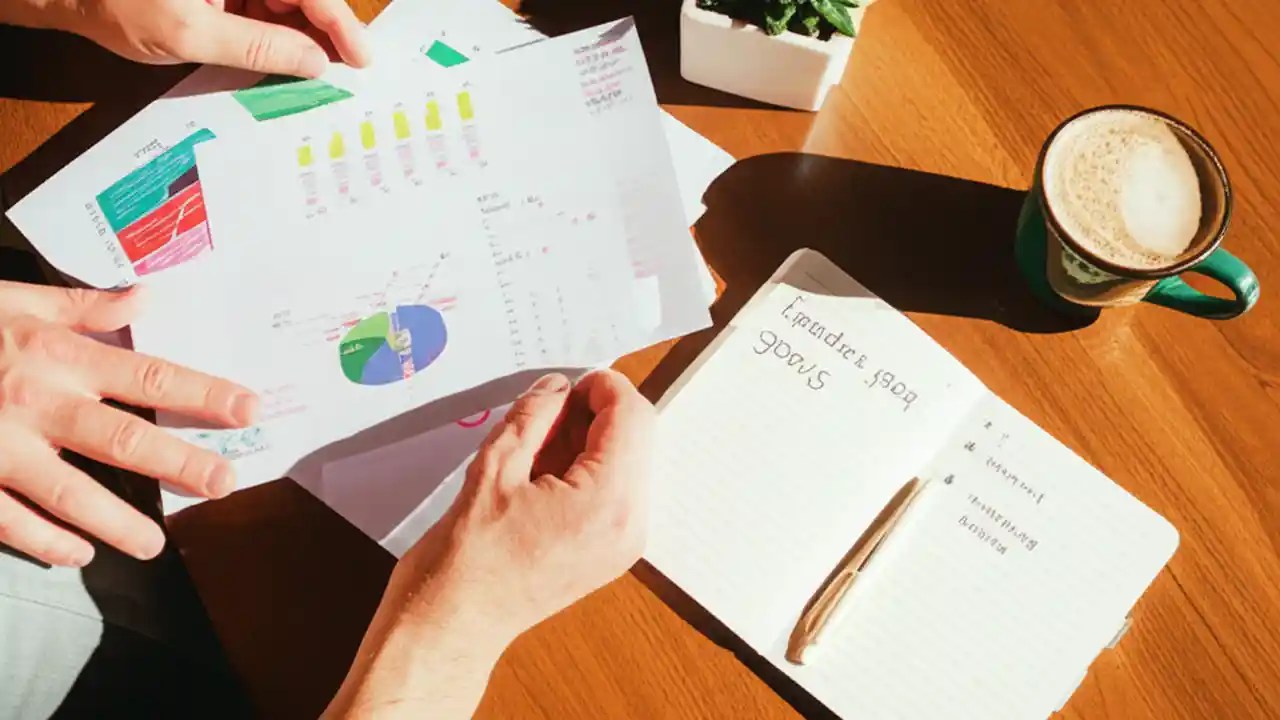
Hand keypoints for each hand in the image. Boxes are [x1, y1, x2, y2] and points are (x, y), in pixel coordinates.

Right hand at [0, 281, 257, 566]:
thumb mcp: (13, 301)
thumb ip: (82, 305)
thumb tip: (146, 293)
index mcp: (54, 354)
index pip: (148, 375)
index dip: (203, 392)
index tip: (250, 408)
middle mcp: (35, 402)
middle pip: (124, 440)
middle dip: (181, 464)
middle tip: (225, 484)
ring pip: (70, 494)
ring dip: (119, 523)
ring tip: (155, 545)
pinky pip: (7, 520)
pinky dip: (43, 541)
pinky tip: (76, 554)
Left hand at [7, 0, 369, 78]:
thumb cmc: (117, 2)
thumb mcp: (191, 33)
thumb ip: (260, 47)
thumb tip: (315, 63)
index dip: (341, 24)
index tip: (362, 60)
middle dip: (322, 33)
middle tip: (342, 76)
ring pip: (283, 3)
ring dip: (296, 38)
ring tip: (309, 78)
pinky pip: (258, 7)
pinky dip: (270, 35)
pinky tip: (278, 63)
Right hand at [324, 369, 654, 718]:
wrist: (453, 624)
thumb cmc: (467, 558)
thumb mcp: (496, 466)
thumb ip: (535, 415)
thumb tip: (557, 387)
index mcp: (608, 501)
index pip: (631, 416)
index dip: (602, 386)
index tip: (568, 381)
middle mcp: (630, 524)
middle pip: (638, 437)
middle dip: (597, 412)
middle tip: (547, 409)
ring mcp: (624, 543)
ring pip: (629, 461)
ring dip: (592, 439)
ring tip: (538, 443)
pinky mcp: (610, 552)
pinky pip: (617, 490)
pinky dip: (590, 468)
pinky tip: (544, 470)